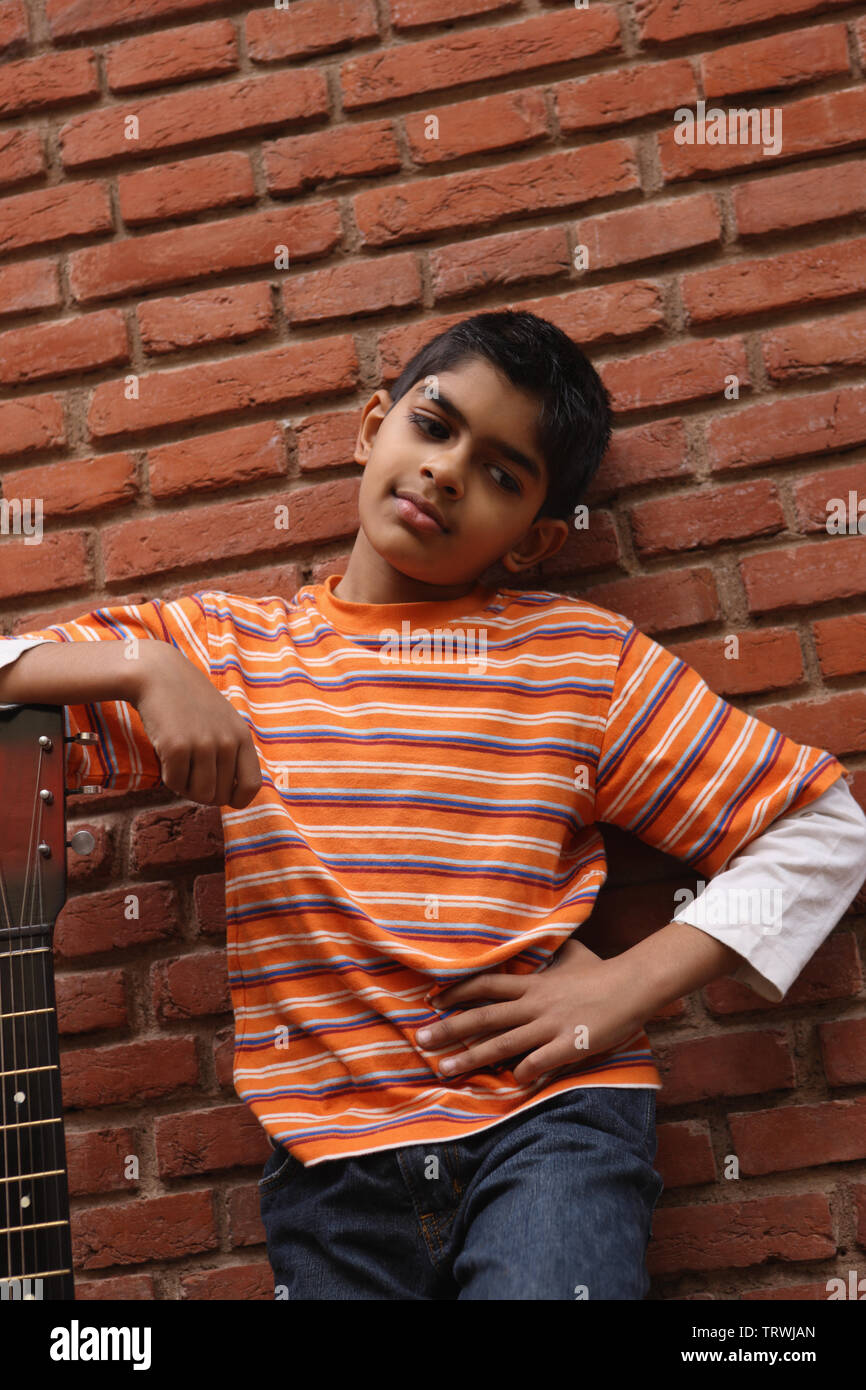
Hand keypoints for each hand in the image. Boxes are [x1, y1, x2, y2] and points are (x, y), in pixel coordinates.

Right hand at [133, 644, 262, 808]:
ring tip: (180, 766)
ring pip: (200, 794)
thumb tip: (233, 796)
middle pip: (221, 795)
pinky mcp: (176, 747)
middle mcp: (226, 742)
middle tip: (192, 774)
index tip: (224, 798)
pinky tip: (167, 758)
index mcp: (242, 736)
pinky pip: (175, 783)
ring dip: (187, 788)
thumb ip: (233, 752)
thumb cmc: (191, 704)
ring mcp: (202, 744)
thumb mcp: (224, 722)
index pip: (252, 785)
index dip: (238, 799)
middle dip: (205, 792)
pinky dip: (169, 778)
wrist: (159, 676)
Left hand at [415, 939, 644, 1086]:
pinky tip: (509, 1081)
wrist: (632, 986)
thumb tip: (543, 944)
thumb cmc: (602, 973)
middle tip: (420, 1039)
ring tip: (443, 1069)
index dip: (458, 992)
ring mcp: (549, 1026)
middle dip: (449, 1029)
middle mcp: (534, 1004)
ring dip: (470, 1057)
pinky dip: (521, 1072)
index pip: (486, 984)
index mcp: (533, 984)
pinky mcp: (568, 1044)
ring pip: (502, 1044)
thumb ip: (550, 955)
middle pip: (484, 1017)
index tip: (432, 1001)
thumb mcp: (570, 956)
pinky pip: (538, 1061)